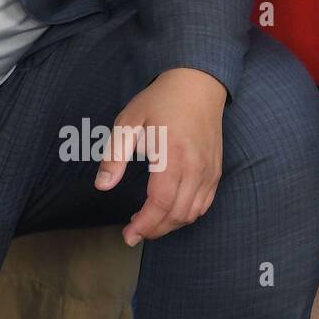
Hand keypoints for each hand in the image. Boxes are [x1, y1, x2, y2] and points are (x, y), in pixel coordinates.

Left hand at [95, 67, 226, 245]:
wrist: (197, 84)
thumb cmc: (159, 101)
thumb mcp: (128, 122)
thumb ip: (115, 156)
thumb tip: (102, 186)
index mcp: (172, 155)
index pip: (161, 202)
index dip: (145, 224)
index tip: (128, 234)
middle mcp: (196, 167)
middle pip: (178, 214)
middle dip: (155, 230)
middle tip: (133, 233)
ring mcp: (209, 171)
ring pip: (193, 213)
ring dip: (170, 225)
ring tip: (148, 224)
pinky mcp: (216, 170)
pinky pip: (204, 203)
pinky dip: (187, 215)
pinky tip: (169, 213)